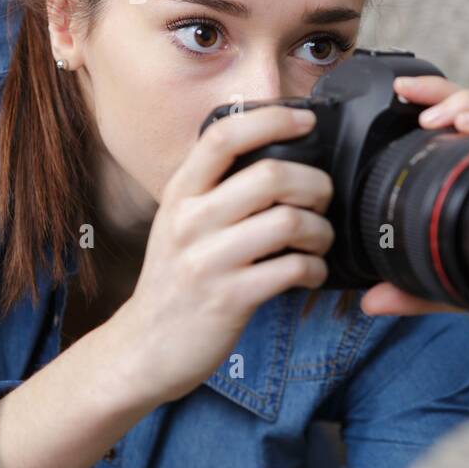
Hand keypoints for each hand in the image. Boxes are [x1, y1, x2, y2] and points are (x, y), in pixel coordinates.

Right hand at [112, 105, 334, 405]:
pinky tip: (310, 272)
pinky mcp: (230, 298)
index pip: (225, 136)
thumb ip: (217, 189)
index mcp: (181, 193)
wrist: (145, 347)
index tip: (307, 120)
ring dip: (321, 230)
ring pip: (290, 221)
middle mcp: (191, 221)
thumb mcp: (181, 222)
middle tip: (323, 199)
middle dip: (315, 184)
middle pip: (272, 175)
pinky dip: (315, 269)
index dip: (273, 119)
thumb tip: (279, 154)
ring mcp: (208, 260)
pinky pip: (293, 269)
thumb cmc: (177, 279)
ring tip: (319, 240)